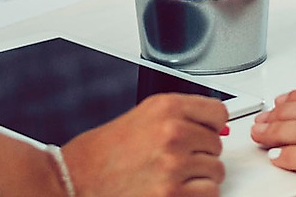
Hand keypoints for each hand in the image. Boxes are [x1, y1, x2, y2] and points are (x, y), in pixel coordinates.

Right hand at [62, 93, 225, 196]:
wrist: (78, 180)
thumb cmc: (104, 151)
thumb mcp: (144, 116)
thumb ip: (181, 116)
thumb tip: (214, 127)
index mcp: (167, 107)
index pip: (218, 114)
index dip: (211, 126)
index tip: (205, 133)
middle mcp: (174, 132)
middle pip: (216, 145)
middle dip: (201, 153)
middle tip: (176, 159)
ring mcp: (174, 165)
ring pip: (215, 171)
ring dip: (199, 177)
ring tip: (174, 176)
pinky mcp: (171, 195)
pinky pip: (208, 194)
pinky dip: (196, 196)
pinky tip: (176, 190)